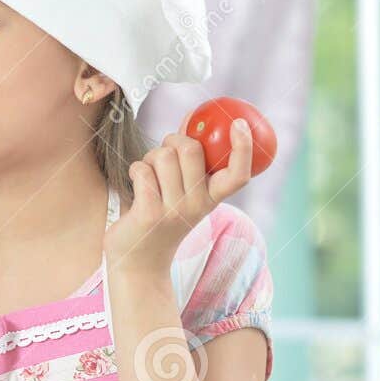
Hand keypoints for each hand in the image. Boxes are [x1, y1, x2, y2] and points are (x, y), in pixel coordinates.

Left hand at [104, 117, 254, 277]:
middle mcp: (197, 205)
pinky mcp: (150, 213)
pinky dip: (136, 169)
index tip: (238, 124)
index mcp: (212, 199)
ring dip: (150, 157)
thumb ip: (189, 163)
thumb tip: (190, 119)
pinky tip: (136, 183)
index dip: (243, 147)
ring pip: (163, 155)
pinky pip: (142, 170)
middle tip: (165, 152)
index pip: (238, 174)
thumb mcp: (184, 194)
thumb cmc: (160, 217)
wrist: (139, 261)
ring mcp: (174, 210)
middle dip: (172, 140)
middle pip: (191, 149)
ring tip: (148, 173)